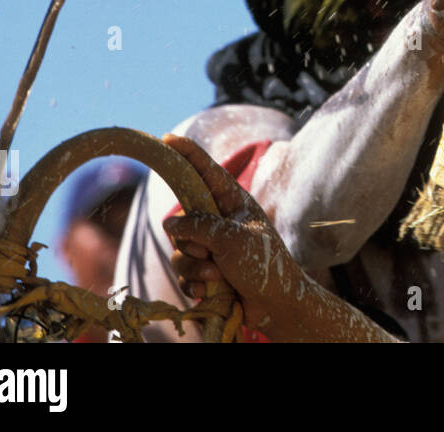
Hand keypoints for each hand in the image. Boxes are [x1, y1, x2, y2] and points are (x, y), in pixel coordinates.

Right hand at [162, 134, 302, 333]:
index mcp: (234, 202)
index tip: (167, 138)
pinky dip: (194, 283)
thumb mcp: (232, 239)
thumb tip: (169, 224)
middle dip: (192, 242)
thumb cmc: (264, 264)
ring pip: (179, 249)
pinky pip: (183, 272)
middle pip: (183, 219)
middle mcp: (220, 220)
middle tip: (213, 255)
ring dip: (195, 266)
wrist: (275, 306)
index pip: (206, 171)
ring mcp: (211, 245)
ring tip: (218, 276)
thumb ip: (199, 227)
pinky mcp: (205, 269)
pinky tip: (210, 292)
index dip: (187, 153)